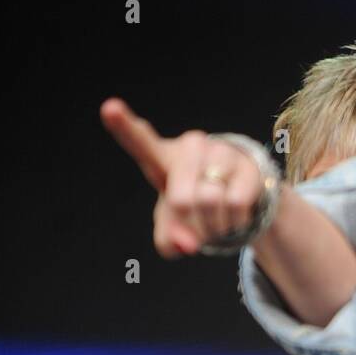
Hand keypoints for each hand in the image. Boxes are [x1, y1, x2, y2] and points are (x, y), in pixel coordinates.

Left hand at [99, 97, 263, 256]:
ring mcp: (220, 152)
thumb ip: (169, 240)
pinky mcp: (246, 166)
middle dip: (192, 225)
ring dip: (215, 227)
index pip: (140, 141)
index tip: (109, 109)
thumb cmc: (195, 207)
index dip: (124, 126)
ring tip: (218, 221)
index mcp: (162, 158)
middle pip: (182, 200)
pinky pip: (235, 204)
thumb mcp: (174, 226)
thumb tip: (188, 245)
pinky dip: (234, 223)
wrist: (240, 196)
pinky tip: (236, 216)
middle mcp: (190, 147)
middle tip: (199, 227)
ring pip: (210, 202)